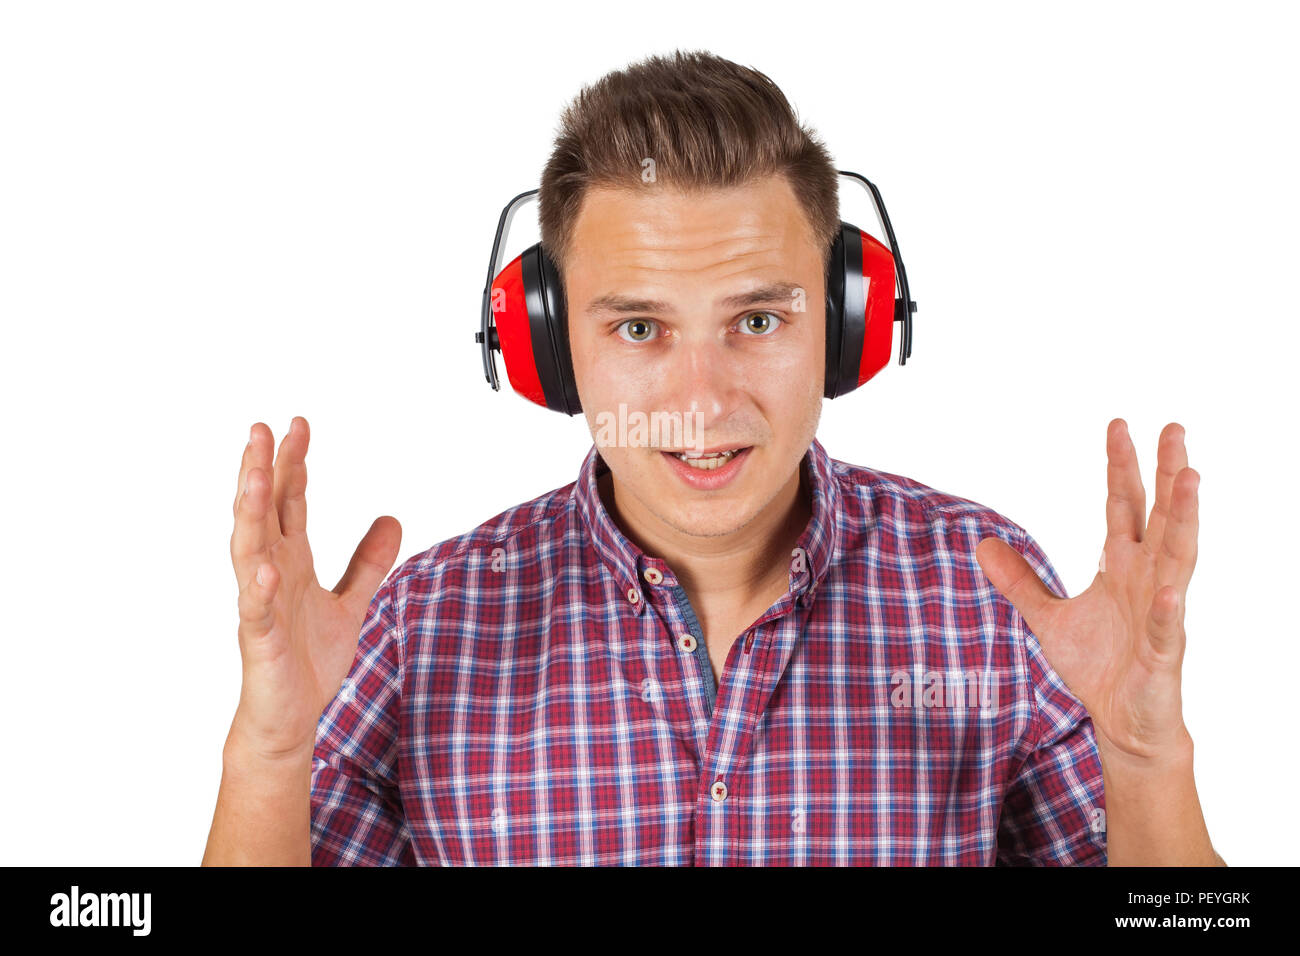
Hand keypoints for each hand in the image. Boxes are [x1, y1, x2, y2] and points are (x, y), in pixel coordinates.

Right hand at [228, 416, 401, 760]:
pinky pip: (256, 611)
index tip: (297, 425)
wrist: (290, 718)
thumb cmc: (309, 662)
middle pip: (262, 513)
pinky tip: (266, 569)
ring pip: (249, 550)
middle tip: (262, 428)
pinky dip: (258, 590)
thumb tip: (393, 519)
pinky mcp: (261, 641)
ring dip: (248, 513)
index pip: (289, 502)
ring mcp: (262, 605)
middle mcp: (271, 574)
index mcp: (291, 561)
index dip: (293, 465)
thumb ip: (369, 562)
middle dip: (261, 470)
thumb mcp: (352, 602)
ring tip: (252, 476)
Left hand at [975, 419, 1199, 763]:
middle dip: (1168, 473)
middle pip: (1161, 516)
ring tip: (1189, 478)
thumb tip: (981, 543)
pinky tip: (1165, 588)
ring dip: (1183, 518)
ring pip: (1177, 557)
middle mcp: (1146, 578)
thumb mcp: (1046, 617)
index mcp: (1122, 565)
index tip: (1119, 424)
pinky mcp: (1162, 653)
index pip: (1123, 505)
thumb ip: (1019, 579)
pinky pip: (1166, 626)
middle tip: (1175, 428)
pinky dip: (1165, 607)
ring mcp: (1160, 613)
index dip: (1121, 466)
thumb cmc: (1098, 665)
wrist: (1123, 722)